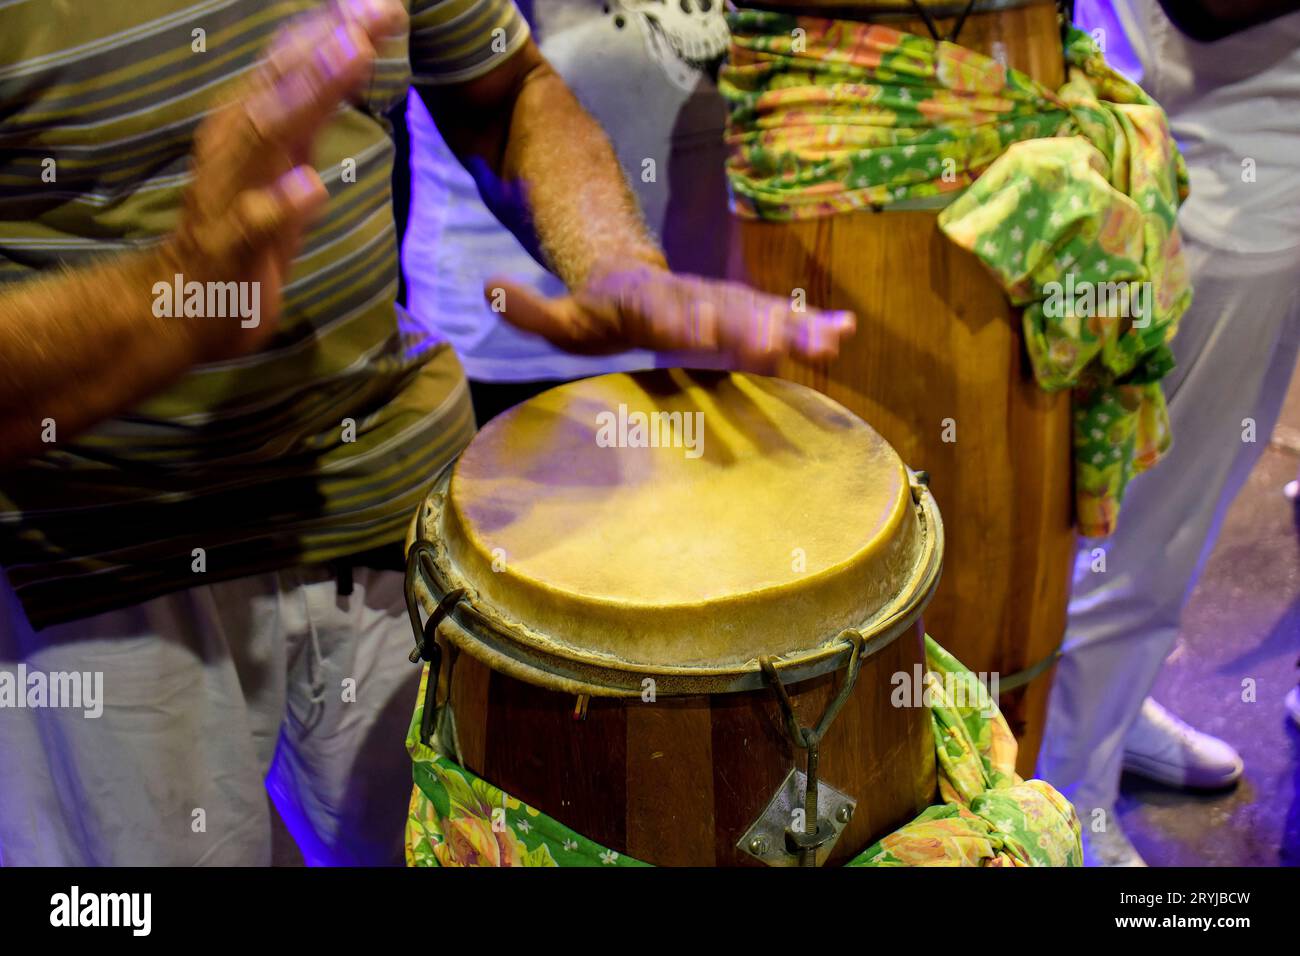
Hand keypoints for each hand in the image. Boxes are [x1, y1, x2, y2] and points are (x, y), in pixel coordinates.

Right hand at [162, 0, 407, 362]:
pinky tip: (311, 186)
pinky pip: (254, 223)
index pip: (293, 68)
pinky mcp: (229, 248)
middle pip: (282, 86)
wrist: (183, 305)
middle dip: (329, 48)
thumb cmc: (244, 236)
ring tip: (351, 58)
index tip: (385, 5)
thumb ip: (312, 117)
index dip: (335, 33)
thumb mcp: (286, 168)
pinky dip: (281, 204)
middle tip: (374, 14)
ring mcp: (230, 195)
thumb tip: (349, 59)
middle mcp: (237, 148)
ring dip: (310, 95)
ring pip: (268, 136)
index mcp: (251, 127)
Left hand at [487, 261, 855, 372]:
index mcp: (643, 299)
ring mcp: (716, 303)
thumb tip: (486, 286)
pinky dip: (808, 324)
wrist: (628, 273)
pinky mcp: (736, 314)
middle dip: (754, 327)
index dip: (681, 321)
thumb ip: (526, 308)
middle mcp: (687, 297)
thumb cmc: (592, 308)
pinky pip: (775, 318)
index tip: (702, 335)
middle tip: (785, 344)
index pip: (664, 309)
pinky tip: (843, 334)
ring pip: (758, 311)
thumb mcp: (554, 315)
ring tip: (833, 340)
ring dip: (794, 327)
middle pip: (723, 309)